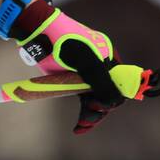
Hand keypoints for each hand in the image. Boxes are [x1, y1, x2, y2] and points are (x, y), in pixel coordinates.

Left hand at [8, 0, 125, 135]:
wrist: (38, 32)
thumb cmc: (63, 40)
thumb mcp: (85, 60)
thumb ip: (101, 80)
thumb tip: (115, 103)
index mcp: (108, 58)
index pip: (120, 84)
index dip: (113, 98)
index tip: (100, 106)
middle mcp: (100, 68)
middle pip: (108, 95)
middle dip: (100, 109)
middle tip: (86, 119)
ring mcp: (86, 75)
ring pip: (96, 101)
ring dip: (91, 116)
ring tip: (81, 126)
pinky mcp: (73, 81)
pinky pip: (84, 100)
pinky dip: (83, 114)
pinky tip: (79, 127)